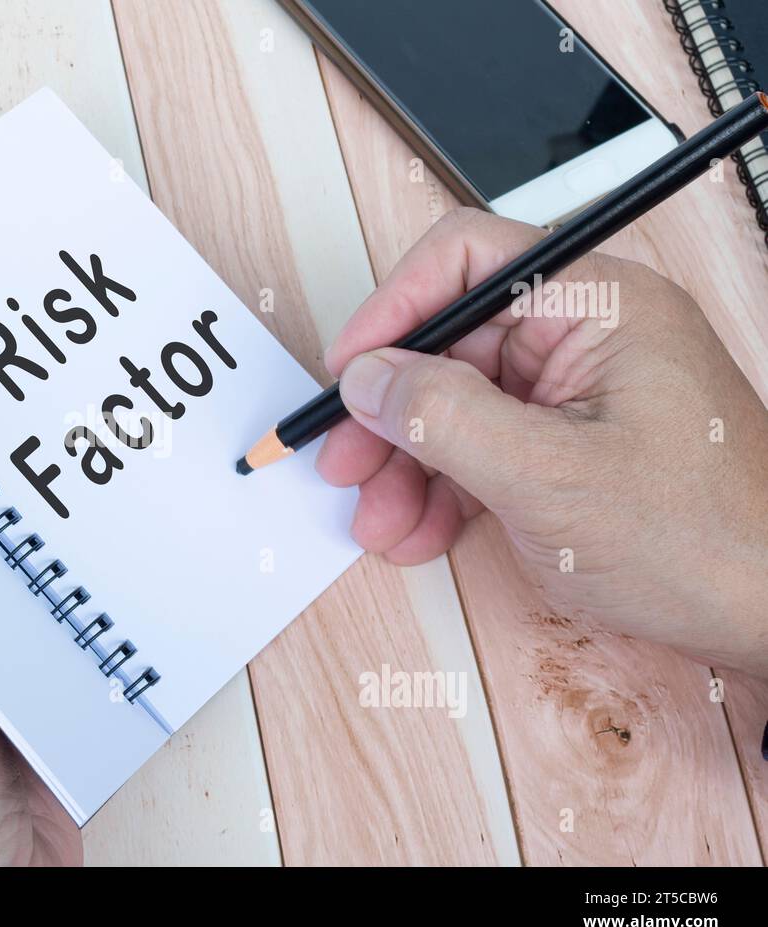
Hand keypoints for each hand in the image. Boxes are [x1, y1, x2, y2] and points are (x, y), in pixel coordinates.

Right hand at [319, 208, 767, 675]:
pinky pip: (481, 445)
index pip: (465, 262)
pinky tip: (420, 530)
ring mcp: (575, 390)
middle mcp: (585, 333)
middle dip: (390, 413)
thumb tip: (367, 378)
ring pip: (455, 403)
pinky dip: (442, 487)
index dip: (391, 312)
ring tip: (382, 523)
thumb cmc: (701, 543)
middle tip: (345, 466)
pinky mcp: (568, 440)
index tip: (347, 374)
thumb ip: (444, 419)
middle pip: (448, 343)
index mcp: (598, 306)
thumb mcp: (549, 480)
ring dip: (406, 464)